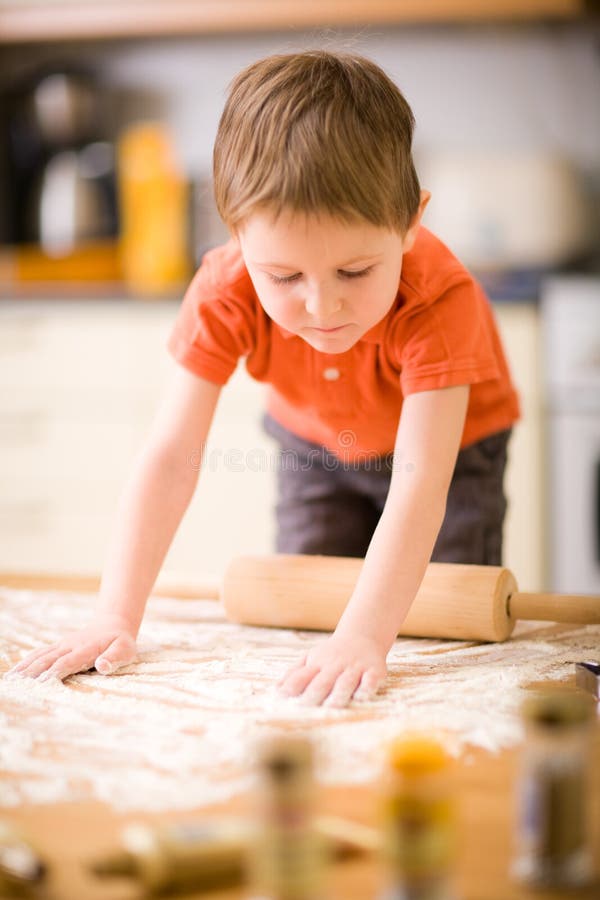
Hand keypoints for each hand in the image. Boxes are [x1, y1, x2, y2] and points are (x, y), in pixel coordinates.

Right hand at [6, 614, 136, 681]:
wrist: (113, 625)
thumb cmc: (120, 643)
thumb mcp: (125, 650)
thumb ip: (114, 658)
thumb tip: (102, 666)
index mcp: (86, 648)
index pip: (68, 661)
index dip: (55, 672)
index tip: (41, 683)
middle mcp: (70, 645)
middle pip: (49, 659)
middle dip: (34, 671)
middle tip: (19, 685)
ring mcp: (62, 645)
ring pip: (41, 655)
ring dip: (26, 667)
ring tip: (11, 680)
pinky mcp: (58, 646)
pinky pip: (40, 653)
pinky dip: (26, 662)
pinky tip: (15, 672)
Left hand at [278, 631, 386, 707]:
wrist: (362, 636)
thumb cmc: (331, 654)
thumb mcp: (310, 658)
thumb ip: (294, 674)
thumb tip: (275, 691)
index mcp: (317, 663)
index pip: (302, 676)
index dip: (292, 686)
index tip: (282, 698)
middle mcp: (335, 665)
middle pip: (322, 681)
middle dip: (313, 694)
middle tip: (305, 708)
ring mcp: (354, 667)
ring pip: (345, 682)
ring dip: (338, 694)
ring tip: (332, 707)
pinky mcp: (373, 670)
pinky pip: (370, 680)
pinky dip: (366, 688)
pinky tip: (361, 697)